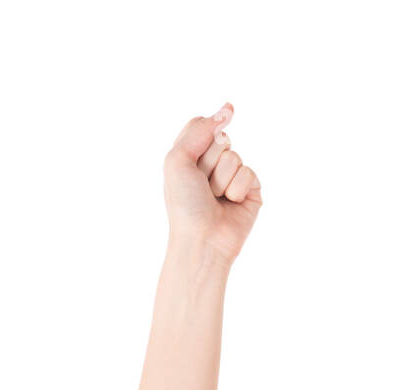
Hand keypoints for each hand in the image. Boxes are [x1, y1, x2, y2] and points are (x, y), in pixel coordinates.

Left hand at [163, 104, 261, 267]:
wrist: (202, 239)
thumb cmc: (185, 206)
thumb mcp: (178, 160)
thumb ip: (198, 129)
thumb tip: (227, 110)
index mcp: (191, 158)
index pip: (203, 126)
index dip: (203, 134)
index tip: (198, 151)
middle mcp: (212, 166)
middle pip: (221, 138)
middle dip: (209, 160)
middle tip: (202, 185)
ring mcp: (232, 177)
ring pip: (234, 156)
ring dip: (221, 178)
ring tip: (215, 199)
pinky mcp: (251, 190)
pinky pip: (249, 173)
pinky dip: (236, 189)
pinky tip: (230, 205)